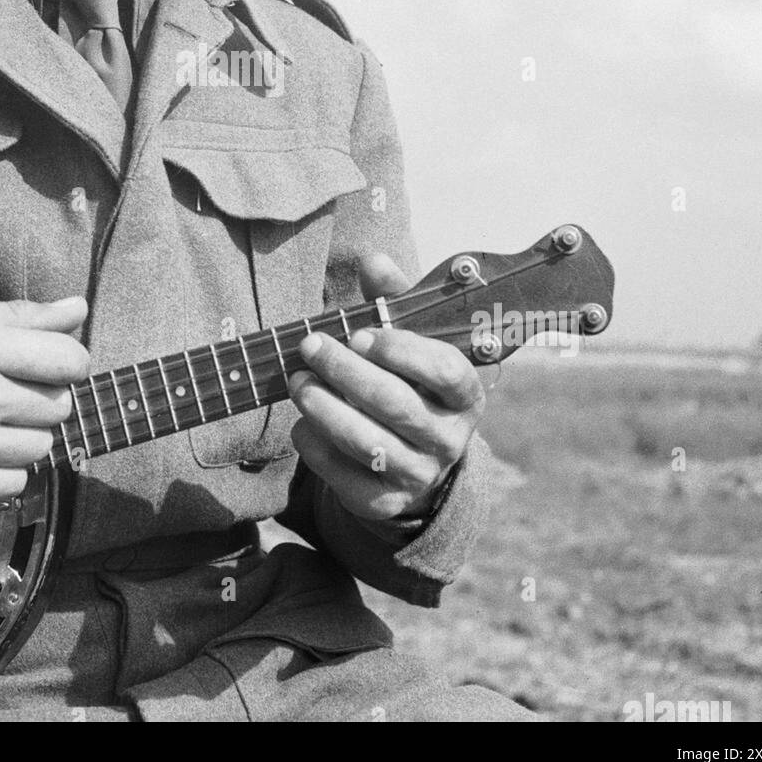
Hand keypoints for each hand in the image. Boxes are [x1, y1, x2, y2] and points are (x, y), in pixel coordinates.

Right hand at [0, 295, 89, 506]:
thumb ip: (19, 314)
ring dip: (23, 433)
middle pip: (59, 404)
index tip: (50, 363)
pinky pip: (16, 482)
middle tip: (4, 389)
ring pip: (42, 445)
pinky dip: (3, 468)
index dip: (68, 361)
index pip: (69, 360)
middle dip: (41, 395)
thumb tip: (78, 309)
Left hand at [287, 254, 484, 523]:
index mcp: (464, 393)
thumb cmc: (406, 381)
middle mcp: (449, 438)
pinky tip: (302, 423)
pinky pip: (345, 476)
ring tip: (297, 381)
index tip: (360, 334)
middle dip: (346, 372)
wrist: (413, 456)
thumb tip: (374, 259)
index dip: (402, 352)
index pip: (445, 370)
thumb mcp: (407, 339)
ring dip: (325, 408)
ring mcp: (419, 474)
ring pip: (368, 443)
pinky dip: (317, 447)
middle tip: (310, 346)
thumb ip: (392, 298)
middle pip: (396, 405)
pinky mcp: (385, 501)